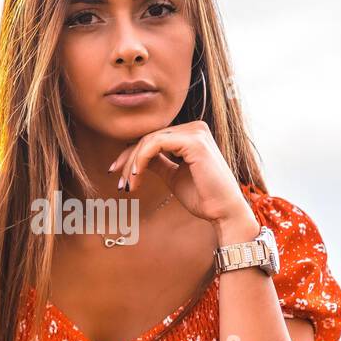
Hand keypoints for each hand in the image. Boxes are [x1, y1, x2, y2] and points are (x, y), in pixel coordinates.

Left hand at [109, 120, 249, 225]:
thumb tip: (136, 158)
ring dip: (133, 163)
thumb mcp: (173, 176)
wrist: (223, 211)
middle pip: (149, 138)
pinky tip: (137, 176)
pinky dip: (141, 159)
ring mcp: (195, 132)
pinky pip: (156, 144)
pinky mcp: (194, 141)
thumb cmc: (202, 197)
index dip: (131, 155)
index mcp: (191, 134)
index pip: (154, 138)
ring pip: (149, 140)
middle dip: (129, 160)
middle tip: (120, 183)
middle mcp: (195, 128)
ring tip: (127, 185)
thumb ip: (158, 163)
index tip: (117, 173)